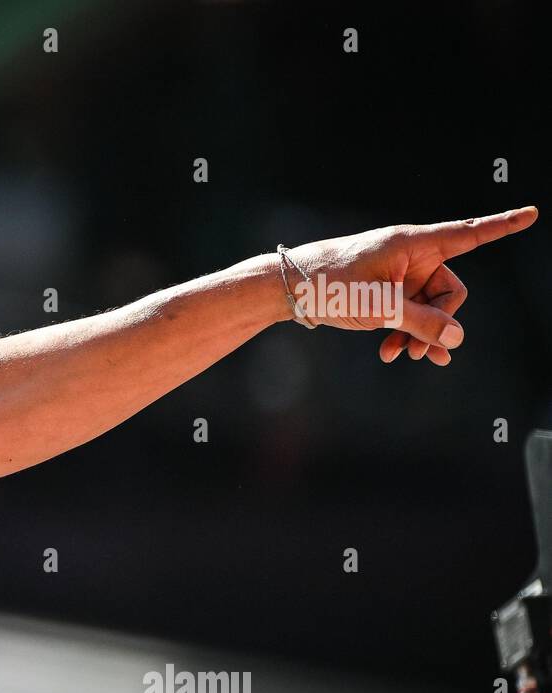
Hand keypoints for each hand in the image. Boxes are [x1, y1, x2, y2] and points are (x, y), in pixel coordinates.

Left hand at [286, 207, 537, 366]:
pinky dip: (403, 332)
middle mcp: (410, 256)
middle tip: (421, 353)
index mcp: (413, 244)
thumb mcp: (381, 307)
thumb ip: (423, 322)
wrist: (287, 288)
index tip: (532, 213)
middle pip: (449, 290)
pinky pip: (408, 313)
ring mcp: (397, 275)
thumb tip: (458, 338)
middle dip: (439, 322)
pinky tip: (392, 354)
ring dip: (420, 334)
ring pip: (428, 308)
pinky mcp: (384, 291)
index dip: (503, 226)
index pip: (469, 234)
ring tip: (403, 356)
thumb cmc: (331, 285)